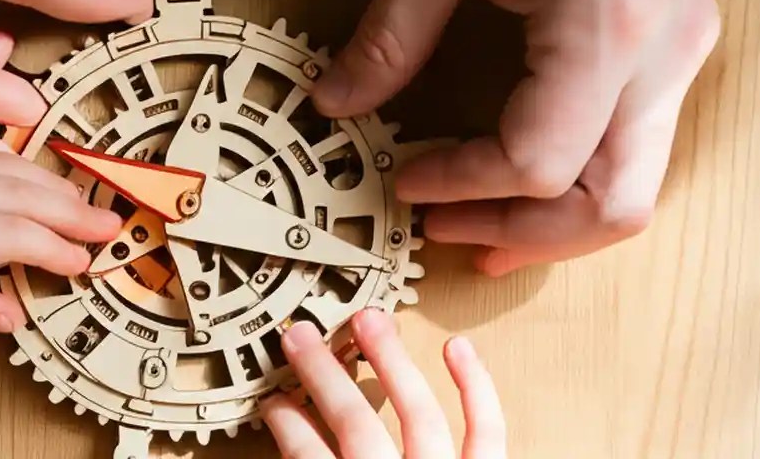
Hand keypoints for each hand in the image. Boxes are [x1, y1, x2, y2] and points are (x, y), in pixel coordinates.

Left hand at [0, 131, 120, 333]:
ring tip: (74, 194)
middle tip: (105, 222)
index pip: (16, 236)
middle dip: (69, 208)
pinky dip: (0, 148)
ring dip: (43, 177)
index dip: (57, 249)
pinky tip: (19, 160)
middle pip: (19, 192)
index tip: (82, 262)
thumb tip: (14, 314)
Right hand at [262, 309, 505, 457]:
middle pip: (355, 425)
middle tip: (300, 337)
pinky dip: (474, 386)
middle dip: (323, 376)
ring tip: (370, 320)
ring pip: (417, 413)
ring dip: (390, 360)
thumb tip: (297, 439)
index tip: (274, 403)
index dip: (289, 426)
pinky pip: (486, 429)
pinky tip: (457, 347)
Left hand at [312, 0, 734, 275]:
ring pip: (639, 181)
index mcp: (602, 27)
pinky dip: (586, 172)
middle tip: (452, 235)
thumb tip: (338, 102)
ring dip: (563, 217)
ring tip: (487, 225)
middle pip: (613, 201)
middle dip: (528, 233)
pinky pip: (641, 138)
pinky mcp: (682, 34)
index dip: (464, 186)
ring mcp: (683, 46)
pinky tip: (530, 168)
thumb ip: (391, 33)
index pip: (539, 161)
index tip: (406, 180)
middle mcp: (662, 52)